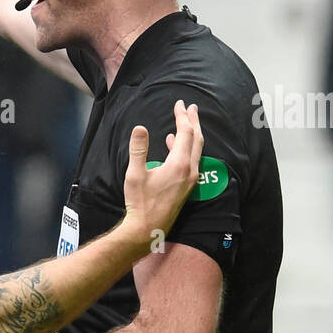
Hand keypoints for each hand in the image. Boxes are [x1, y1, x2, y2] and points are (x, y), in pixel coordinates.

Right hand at [122, 99, 202, 248]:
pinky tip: (175, 146)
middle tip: (192, 108)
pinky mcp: (186, 187)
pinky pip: (192, 160)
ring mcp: (190, 179)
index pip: (185, 133)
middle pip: (197, 139)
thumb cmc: (140, 203)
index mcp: (179, 164)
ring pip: (197, 150)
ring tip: (187, 122)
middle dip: (194, 121)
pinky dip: (187, 147)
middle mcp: (190, 170)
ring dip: (192, 134)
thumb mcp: (135, 174)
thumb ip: (138, 150)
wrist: (147, 228)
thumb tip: (139, 128)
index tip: (179, 104)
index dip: (183, 116)